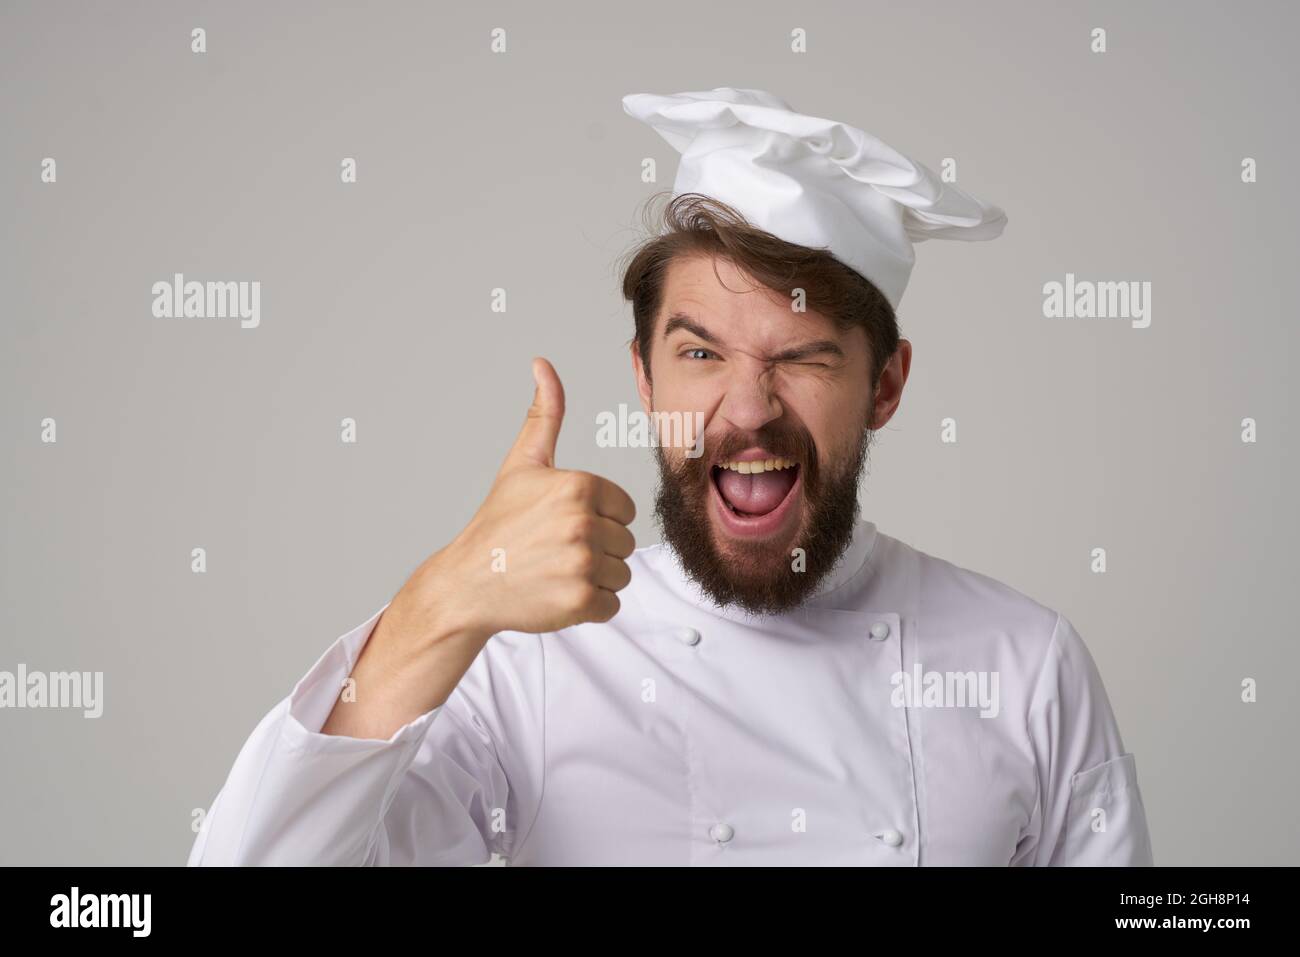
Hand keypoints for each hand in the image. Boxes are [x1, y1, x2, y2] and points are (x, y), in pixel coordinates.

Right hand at [395, 357, 637, 641]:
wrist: (467, 583)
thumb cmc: (497, 523)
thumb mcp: (522, 464)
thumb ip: (544, 414)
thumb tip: (543, 364)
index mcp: (578, 486)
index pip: (624, 508)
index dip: (598, 517)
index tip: (561, 523)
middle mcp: (583, 523)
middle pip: (625, 542)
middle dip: (597, 549)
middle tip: (554, 550)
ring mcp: (582, 565)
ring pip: (621, 574)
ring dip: (595, 579)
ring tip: (556, 571)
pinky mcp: (580, 602)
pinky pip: (612, 605)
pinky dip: (589, 607)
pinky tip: (556, 594)